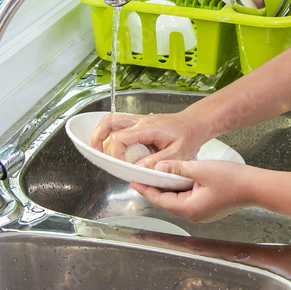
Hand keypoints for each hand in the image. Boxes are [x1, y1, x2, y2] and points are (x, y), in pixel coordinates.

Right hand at [89, 112, 207, 166]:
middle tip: (95, 152)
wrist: (196, 123)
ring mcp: (139, 120)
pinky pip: (120, 125)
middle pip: (109, 121)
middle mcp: (140, 121)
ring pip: (111, 120)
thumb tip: (138, 168)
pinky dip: (111, 134)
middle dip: (97, 137)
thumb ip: (157, 161)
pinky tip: (114, 148)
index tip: (122, 165)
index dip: (116, 153)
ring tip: (99, 150)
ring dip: (101, 133)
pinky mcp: (140, 124)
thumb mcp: (178, 153)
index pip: (120, 138)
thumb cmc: (189, 135)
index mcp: (147, 128)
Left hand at [131, 159, 252, 222]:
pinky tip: (179, 178)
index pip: (160, 200)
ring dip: (169, 188)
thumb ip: (178, 169)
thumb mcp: (200, 169)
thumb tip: (160, 169)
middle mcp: (194, 214)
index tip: (134, 182)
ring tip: (157, 175)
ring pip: (178, 199)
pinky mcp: (209, 207)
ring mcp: (202, 212)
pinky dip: (181, 189)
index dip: (146, 189)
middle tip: (142, 177)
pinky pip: (189, 198)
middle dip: (155, 188)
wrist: (256, 187)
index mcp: (189, 208)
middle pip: (168, 201)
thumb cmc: (233, 180)